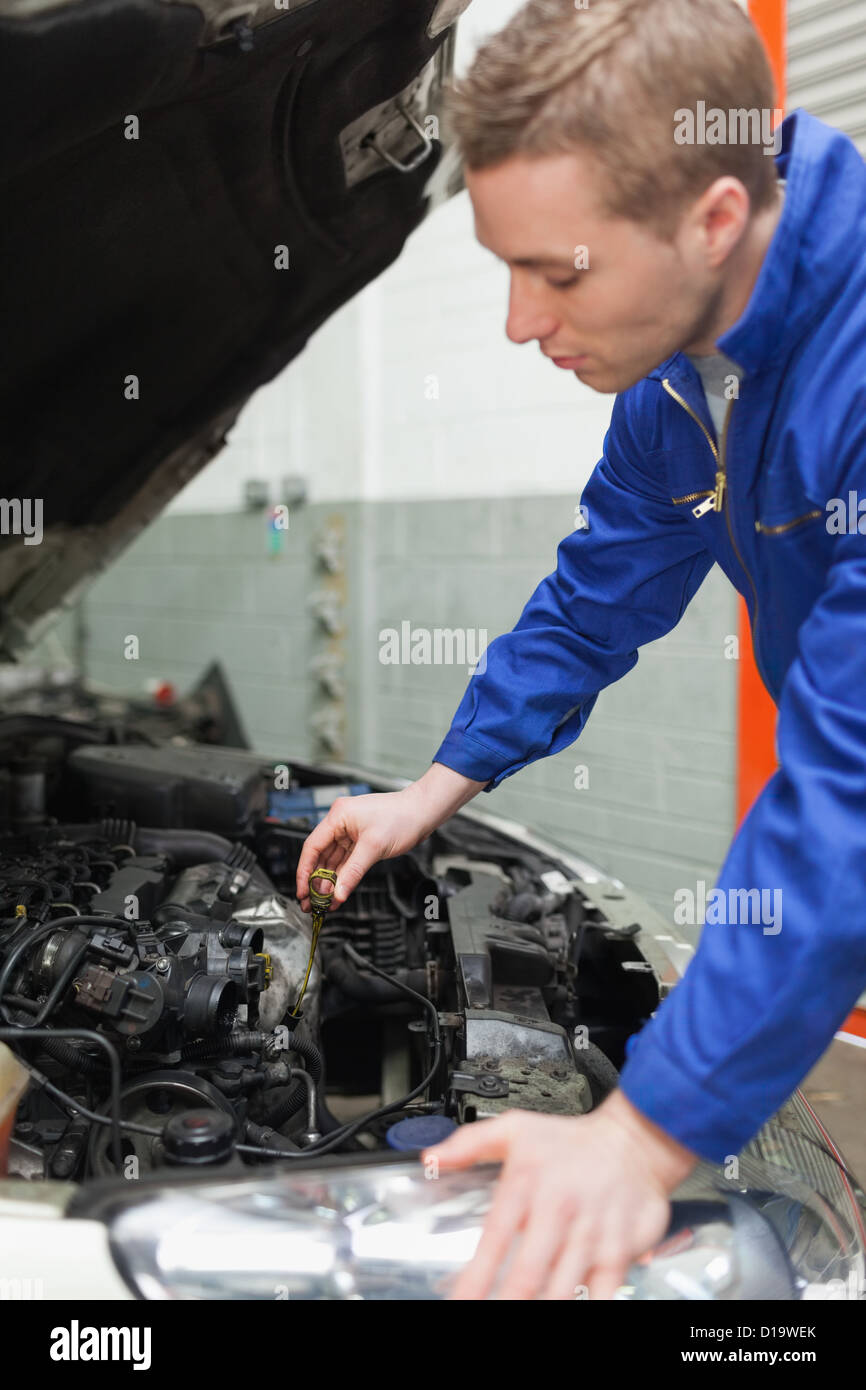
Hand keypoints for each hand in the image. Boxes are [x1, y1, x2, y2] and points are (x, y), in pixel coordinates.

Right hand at [295, 764, 485, 910]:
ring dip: (329, 882)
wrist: (423, 812)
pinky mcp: (360, 840)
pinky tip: (338, 893)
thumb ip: (353, 872)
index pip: (312, 846)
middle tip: (311, 903)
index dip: (305, 871)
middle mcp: (341, 823)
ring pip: (333, 861)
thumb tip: (338, 893)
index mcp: (338, 816)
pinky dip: (342, 877)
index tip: (302, 890)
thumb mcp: (374, 847)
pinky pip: (346, 862)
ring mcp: (350, 832)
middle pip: (320, 855)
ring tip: (324, 903)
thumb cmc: (402, 818)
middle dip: (315, 880)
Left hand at [422, 1090, 696, 1299]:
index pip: (494, 1240)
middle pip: (527, 1275)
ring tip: (525, 1310)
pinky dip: (586, 1304)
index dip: (475, 1280)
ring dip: (543, 1305)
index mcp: (527, 1185)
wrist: (634, 1141)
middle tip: (489, 1313)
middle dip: (508, 1303)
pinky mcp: (619, 1251)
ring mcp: (591, 1235)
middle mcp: (558, 1212)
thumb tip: (433, 1158)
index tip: (460, 1301)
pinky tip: (571, 1307)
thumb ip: (470, 1143)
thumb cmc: (571, 1141)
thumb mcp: (516, 1128)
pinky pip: (601, 1294)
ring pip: (562, 1290)